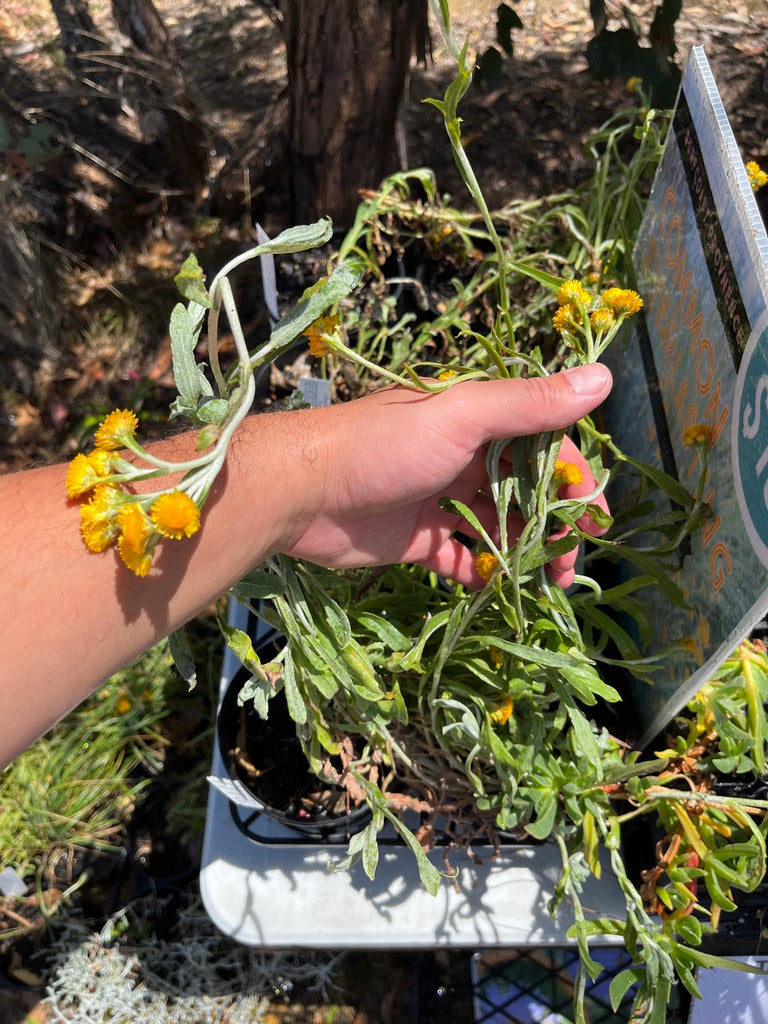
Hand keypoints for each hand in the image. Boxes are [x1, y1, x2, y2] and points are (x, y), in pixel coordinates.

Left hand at [282, 364, 611, 587]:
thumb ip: (529, 404)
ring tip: (546, 583)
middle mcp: (458, 456)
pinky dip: (480, 570)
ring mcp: (435, 498)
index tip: (594, 519)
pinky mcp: (413, 538)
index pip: (542, 445)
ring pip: (494, 526)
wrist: (298, 492)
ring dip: (523, 551)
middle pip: (522, 490)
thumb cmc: (382, 446)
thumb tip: (603, 377)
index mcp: (473, 420)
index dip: (573, 479)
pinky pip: (458, 556)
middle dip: (552, 524)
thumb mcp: (462, 417)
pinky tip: (497, 587)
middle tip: (570, 563)